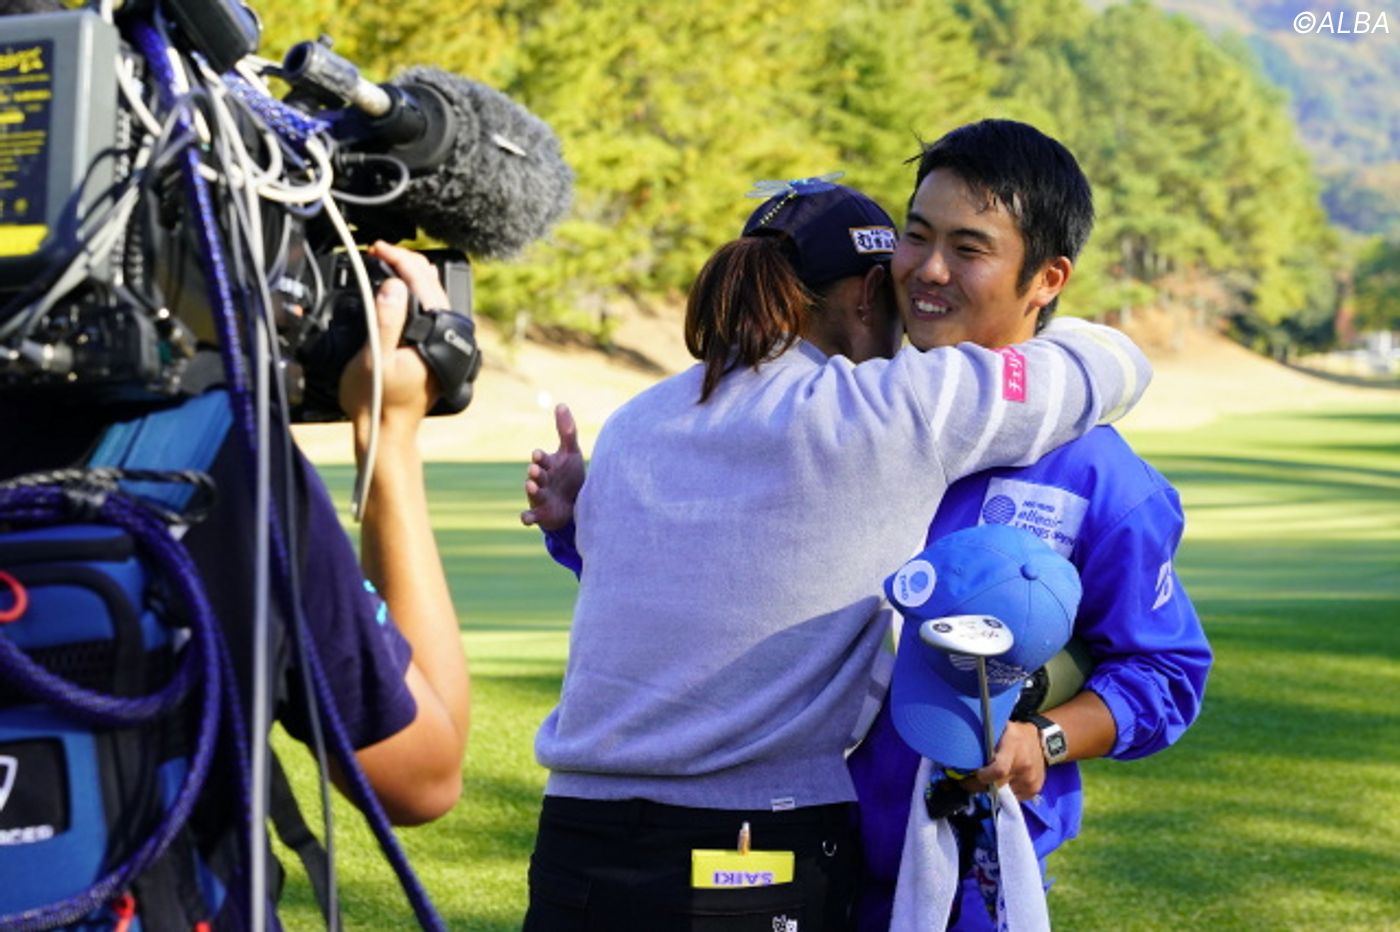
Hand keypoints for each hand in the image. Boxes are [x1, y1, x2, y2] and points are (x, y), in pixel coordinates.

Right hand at [338, 241, 445, 431]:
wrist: (385, 431)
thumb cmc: (378, 400)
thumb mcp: (374, 358)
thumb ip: (386, 320)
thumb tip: (395, 286)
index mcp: (436, 335)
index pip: (423, 282)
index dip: (399, 259)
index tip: (377, 248)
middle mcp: (447, 335)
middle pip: (432, 284)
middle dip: (406, 262)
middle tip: (378, 251)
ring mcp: (443, 341)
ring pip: (432, 295)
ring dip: (410, 276)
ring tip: (387, 263)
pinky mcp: (435, 346)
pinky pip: (429, 310)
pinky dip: (414, 294)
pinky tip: (401, 289)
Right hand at [520, 404, 584, 530]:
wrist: (574, 503)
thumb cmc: (570, 475)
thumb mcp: (570, 453)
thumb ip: (566, 431)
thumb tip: (561, 403)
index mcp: (547, 465)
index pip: (542, 459)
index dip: (540, 457)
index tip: (539, 454)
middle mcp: (541, 480)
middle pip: (536, 475)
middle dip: (535, 472)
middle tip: (534, 469)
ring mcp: (539, 497)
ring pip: (533, 492)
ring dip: (531, 489)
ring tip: (531, 485)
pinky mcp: (540, 514)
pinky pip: (530, 516)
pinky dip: (526, 517)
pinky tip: (524, 519)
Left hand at [963, 720, 1045, 800]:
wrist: (1044, 741)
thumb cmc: (1016, 734)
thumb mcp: (1001, 729)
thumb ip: (987, 741)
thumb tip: (965, 751)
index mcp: (1014, 748)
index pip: (998, 770)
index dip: (984, 776)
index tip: (975, 773)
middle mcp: (1024, 767)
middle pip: (998, 785)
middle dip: (983, 785)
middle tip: (976, 779)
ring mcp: (1031, 780)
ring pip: (1004, 794)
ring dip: (995, 789)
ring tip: (993, 779)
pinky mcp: (1034, 789)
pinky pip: (1014, 798)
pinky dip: (1006, 792)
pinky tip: (1005, 782)